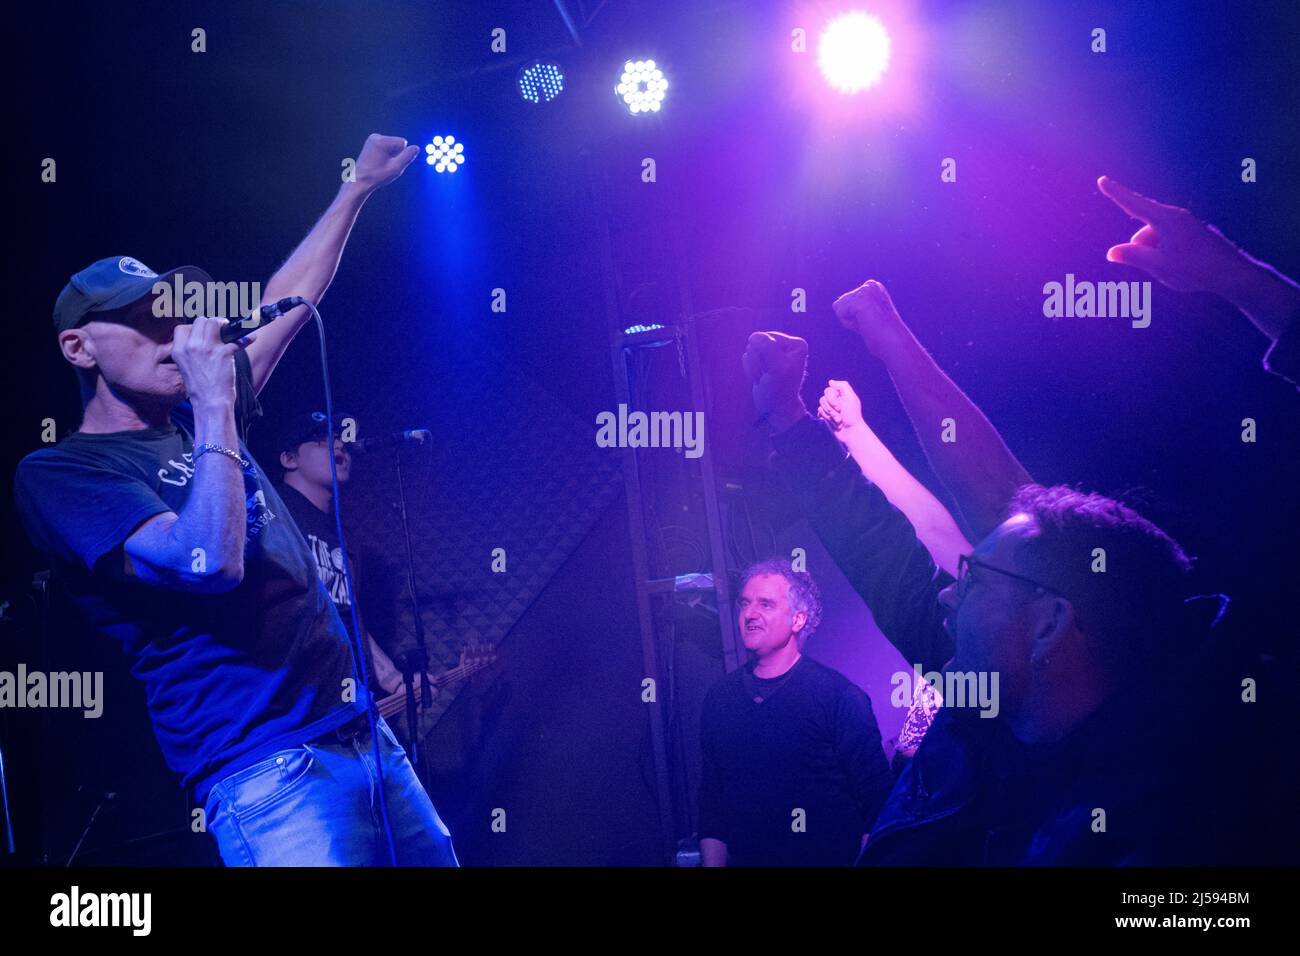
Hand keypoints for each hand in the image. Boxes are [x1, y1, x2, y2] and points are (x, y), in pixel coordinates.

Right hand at [170, 316, 239, 409]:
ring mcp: (207, 349)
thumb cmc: (200, 387)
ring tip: (230, 332)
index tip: (203, 331)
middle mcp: (191, 347)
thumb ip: (191, 351)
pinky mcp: (223, 353)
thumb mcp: (186, 366)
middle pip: (200, 321)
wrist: (210, 402)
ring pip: (214, 322)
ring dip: (224, 324)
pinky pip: (237, 338)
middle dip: (211, 323)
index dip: (193, 327)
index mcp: (179, 350)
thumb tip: (204, 337)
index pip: (181, 328)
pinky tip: (251, 338)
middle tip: (220, 329)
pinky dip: (246, 338)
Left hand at [353, 133, 419, 191]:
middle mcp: (376, 136)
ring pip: (393, 146)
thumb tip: (416, 148)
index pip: (403, 143)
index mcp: (381, 141)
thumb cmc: (377, 176)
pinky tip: (378, 163)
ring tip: (381, 165)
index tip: (390, 164)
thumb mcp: (396, 168)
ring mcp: (372, 139)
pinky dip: (386, 155)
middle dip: (395, 155)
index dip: (401, 156)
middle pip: (398, 144)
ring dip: (391, 156)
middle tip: (385, 166)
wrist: (359, 181)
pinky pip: (386, 148)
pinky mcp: (371, 143)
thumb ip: (408, 156)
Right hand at [742, 331, 808, 429]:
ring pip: (751, 351)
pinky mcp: (762, 360)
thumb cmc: (780, 390)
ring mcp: (772, 352)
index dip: (766, 357)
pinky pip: (747, 358)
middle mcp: (785, 345)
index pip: (768, 339)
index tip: (775, 372)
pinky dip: (750, 370)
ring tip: (765, 378)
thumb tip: (754, 336)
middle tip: (769, 376)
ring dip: (755, 368)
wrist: (775, 409)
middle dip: (759, 362)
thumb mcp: (778, 368)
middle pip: (758, 343)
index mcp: (796, 344)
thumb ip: (768, 348)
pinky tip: (759, 378)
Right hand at [817, 379, 864, 434]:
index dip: (832, 399)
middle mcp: (836, 399)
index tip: (840, 408)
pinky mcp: (826, 414)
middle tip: (839, 414)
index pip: (828, 390)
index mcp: (842, 394)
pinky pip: (820, 411)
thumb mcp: (851, 398)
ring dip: (830, 414)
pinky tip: (834, 422)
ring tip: (838, 420)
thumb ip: (842, 386)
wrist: (850, 432)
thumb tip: (830, 382)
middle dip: (830, 408)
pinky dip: (827, 417)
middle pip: (823, 398)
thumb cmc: (852, 416)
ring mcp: (831, 407)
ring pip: (821, 405)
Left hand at [831, 280, 911, 361]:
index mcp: (872, 286)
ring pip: (838, 307)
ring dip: (850, 321)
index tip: (870, 320)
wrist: (895, 343)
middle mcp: (870, 285)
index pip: (845, 300)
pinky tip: (865, 325)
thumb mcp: (867, 315)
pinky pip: (839, 312)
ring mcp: (866, 292)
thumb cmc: (881, 334)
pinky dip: (849, 323)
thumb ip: (854, 308)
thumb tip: (836, 305)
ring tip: (868, 324)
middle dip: (850, 317)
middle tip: (869, 323)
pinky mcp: (861, 301)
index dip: (853, 315)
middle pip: (840, 302)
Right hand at [1098, 176, 1243, 293]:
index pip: (1133, 204)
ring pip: (1156, 238)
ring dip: (1155, 254)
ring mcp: (1186, 224)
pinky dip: (1168, 254)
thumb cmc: (1194, 269)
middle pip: (1144, 232)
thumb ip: (1132, 256)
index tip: (1102, 180)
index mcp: (1165, 220)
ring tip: (1176, 270)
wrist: (1232, 273)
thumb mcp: (1158, 265)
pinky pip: (1170, 241)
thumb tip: (1112, 252)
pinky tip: (1184, 267)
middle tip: (1162, 267)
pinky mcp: (1194, 233)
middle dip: (1142, 250)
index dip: (1116, 193)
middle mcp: (1176, 217)